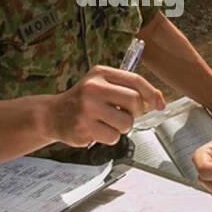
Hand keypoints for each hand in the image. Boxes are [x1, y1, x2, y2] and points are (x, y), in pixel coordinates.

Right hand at [44, 65, 164, 146]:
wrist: (52, 114)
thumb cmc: (82, 101)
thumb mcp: (101, 85)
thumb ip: (127, 89)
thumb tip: (158, 100)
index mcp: (100, 73)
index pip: (136, 81)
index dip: (152, 94)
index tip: (160, 104)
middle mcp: (93, 87)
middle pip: (134, 101)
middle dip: (135, 113)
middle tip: (124, 115)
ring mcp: (88, 107)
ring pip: (126, 123)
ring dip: (121, 127)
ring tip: (107, 123)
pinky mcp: (84, 127)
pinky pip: (113, 137)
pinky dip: (109, 137)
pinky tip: (96, 130)